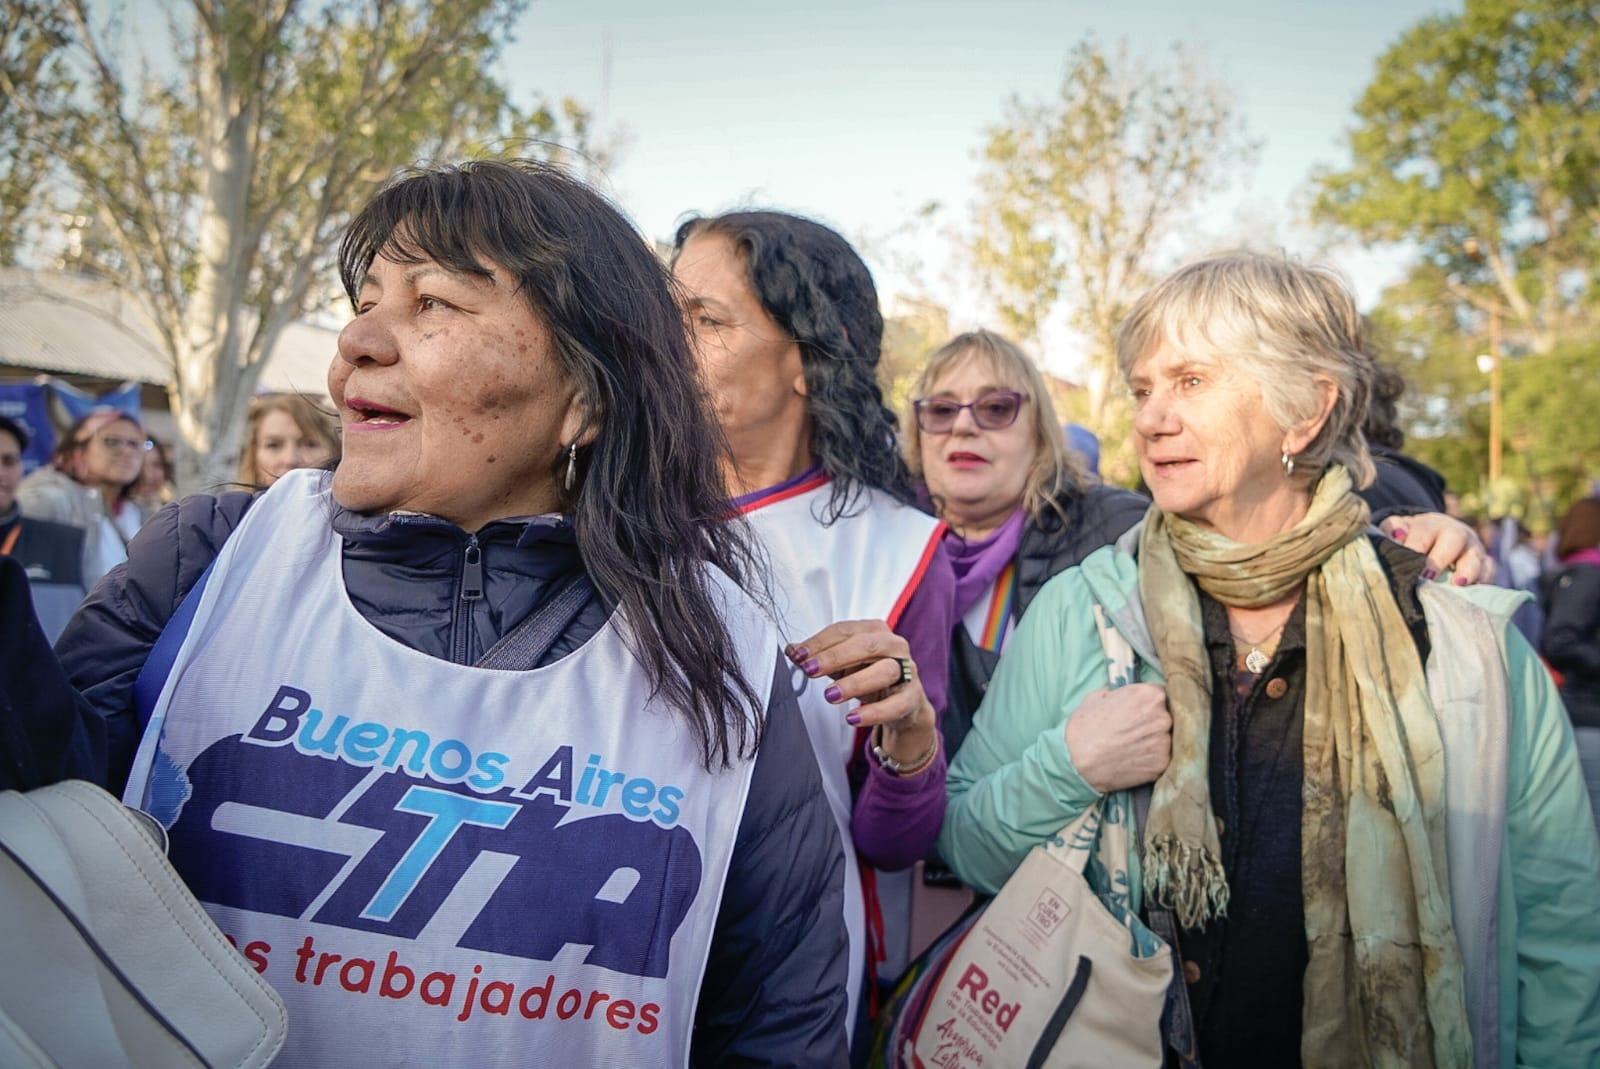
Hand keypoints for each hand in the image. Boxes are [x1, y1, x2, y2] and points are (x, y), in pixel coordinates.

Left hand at [785, 620, 935, 763]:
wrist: (903, 703)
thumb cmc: (870, 676)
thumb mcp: (843, 664)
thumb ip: (819, 657)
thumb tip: (792, 651)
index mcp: (875, 631)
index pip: (845, 630)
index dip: (820, 642)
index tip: (798, 656)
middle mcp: (894, 646)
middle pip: (866, 645)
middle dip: (835, 657)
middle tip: (810, 670)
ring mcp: (907, 671)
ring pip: (885, 671)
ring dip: (855, 682)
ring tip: (830, 695)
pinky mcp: (913, 697)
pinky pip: (896, 704)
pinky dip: (874, 712)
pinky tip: (853, 718)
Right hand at [1063, 684, 1170, 792]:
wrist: (1076, 762)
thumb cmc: (1084, 728)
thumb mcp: (1096, 698)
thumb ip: (1118, 693)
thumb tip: (1121, 695)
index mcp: (1149, 695)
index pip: (1161, 694)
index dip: (1149, 702)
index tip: (1141, 709)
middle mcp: (1163, 717)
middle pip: (1167, 715)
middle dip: (1153, 721)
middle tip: (1135, 729)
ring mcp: (1164, 742)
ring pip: (1165, 737)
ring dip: (1153, 740)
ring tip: (1133, 745)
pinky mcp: (1162, 764)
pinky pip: (1162, 756)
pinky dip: (1151, 757)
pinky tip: (1134, 758)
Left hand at [1381, 512, 1494, 584]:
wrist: (1438, 534)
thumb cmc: (1412, 536)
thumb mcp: (1398, 528)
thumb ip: (1392, 529)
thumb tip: (1396, 535)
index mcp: (1431, 524)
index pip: (1423, 533)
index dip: (1415, 548)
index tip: (1406, 564)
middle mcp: (1456, 533)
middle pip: (1454, 540)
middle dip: (1440, 559)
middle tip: (1427, 577)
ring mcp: (1473, 549)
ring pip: (1475, 557)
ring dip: (1467, 571)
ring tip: (1457, 584)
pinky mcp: (1485, 564)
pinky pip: (1489, 571)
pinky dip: (1483, 580)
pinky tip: (1473, 591)